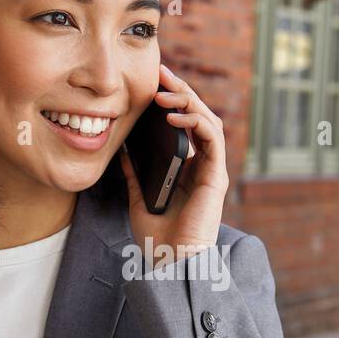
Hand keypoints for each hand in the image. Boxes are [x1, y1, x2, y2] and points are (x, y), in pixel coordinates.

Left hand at [119, 63, 228, 269]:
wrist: (170, 262)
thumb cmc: (157, 238)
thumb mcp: (138, 198)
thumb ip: (134, 174)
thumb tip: (122, 150)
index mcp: (188, 168)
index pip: (184, 125)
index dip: (172, 102)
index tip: (153, 85)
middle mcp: (203, 165)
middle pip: (197, 117)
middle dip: (180, 92)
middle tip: (161, 74)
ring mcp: (212, 169)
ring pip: (207, 121)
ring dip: (188, 102)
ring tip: (165, 93)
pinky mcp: (216, 176)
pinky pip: (211, 139)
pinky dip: (195, 122)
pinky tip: (174, 117)